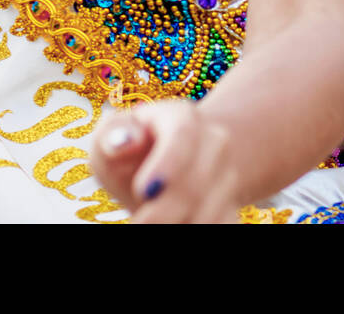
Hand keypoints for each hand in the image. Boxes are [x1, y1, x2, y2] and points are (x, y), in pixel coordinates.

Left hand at [89, 98, 242, 223]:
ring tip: (148, 220)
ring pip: (211, 212)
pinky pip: (222, 225)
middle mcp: (214, 142)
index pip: (183, 135)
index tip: (143, 190)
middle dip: (164, 211)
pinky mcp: (232, 206)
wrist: (166, 168)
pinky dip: (193, 228)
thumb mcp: (112, 135)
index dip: (167, 164)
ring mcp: (228, 175)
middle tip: (137, 224)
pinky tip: (175, 224)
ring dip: (179, 224)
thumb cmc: (132, 150)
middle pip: (197, 182)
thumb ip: (110, 134)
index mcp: (182, 116)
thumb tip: (124, 141)